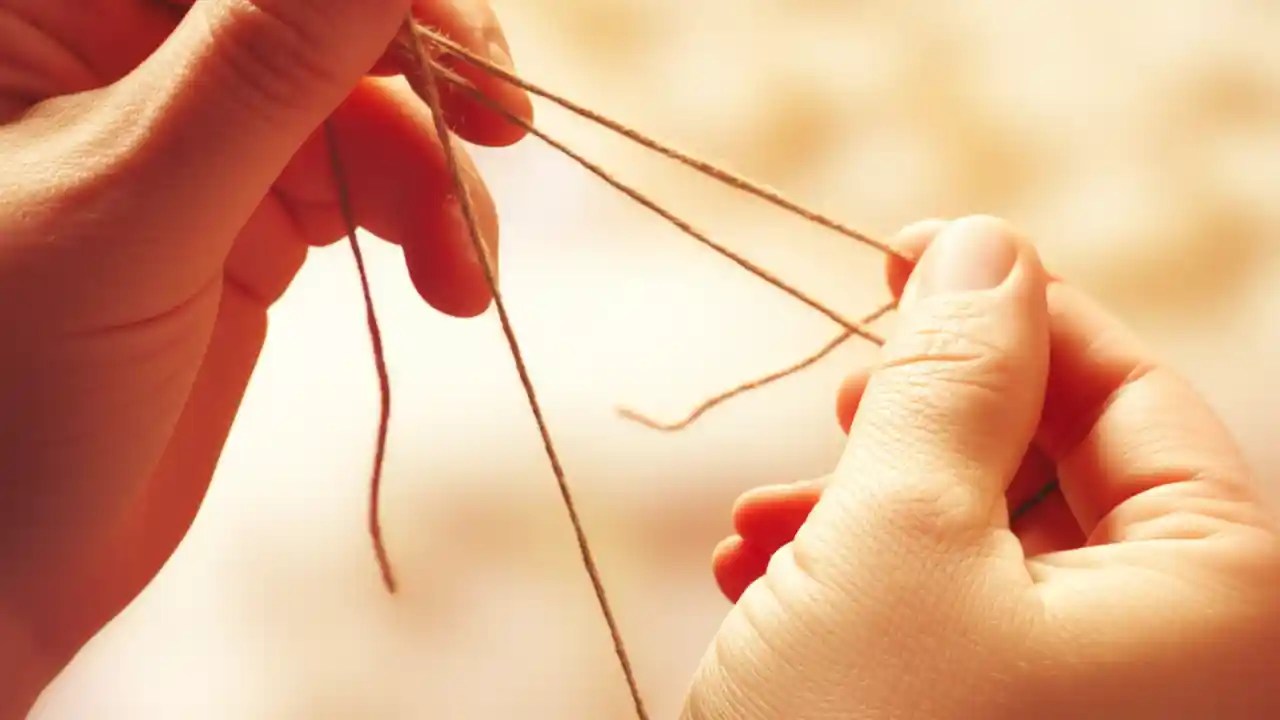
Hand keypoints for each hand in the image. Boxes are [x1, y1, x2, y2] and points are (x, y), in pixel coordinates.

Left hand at [0, 0, 528, 709]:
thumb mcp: (136, 208)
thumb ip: (265, 61)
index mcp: (43, 4)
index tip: (452, 26)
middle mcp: (115, 47)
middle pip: (314, 9)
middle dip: (416, 64)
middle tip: (497, 121)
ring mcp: (191, 129)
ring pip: (358, 94)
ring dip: (434, 178)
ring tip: (461, 277)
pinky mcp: (246, 208)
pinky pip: (366, 176)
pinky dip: (423, 221)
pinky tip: (450, 284)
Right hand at [686, 216, 1279, 718]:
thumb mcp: (896, 533)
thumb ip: (956, 373)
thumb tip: (985, 244)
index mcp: (1226, 607)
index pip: (1134, 397)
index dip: (1015, 309)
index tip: (908, 253)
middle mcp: (1188, 669)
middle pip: (1063, 477)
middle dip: (926, 434)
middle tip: (837, 407)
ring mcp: (1098, 714)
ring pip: (993, 554)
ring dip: (868, 515)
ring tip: (762, 525)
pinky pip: (957, 627)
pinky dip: (863, 590)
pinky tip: (767, 583)